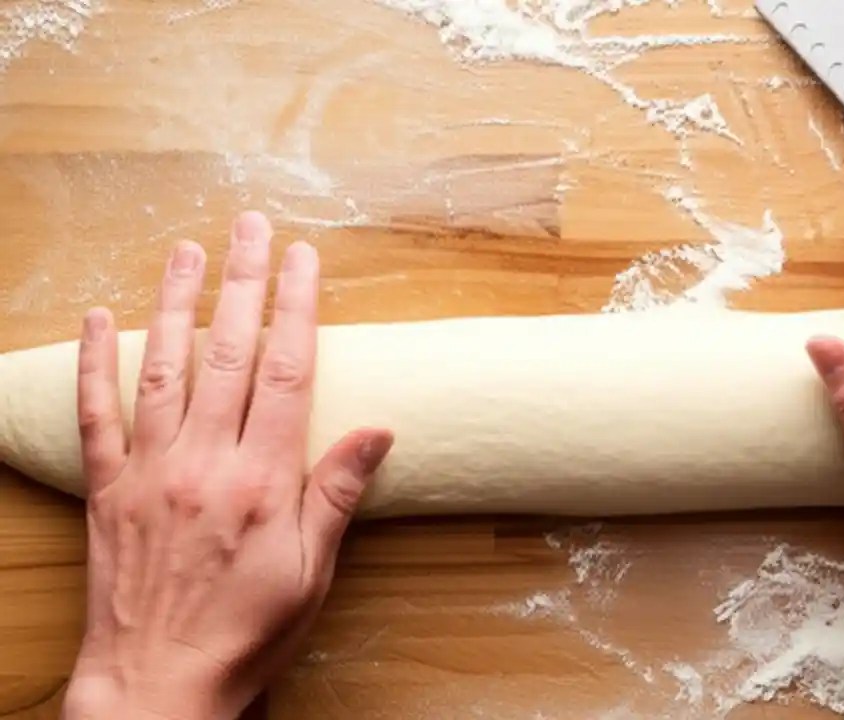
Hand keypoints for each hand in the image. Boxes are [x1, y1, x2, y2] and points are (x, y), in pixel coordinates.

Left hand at [63, 212, 393, 719]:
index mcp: (261, 480)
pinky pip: (95, 416)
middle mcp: (202, 463)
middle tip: (250, 225)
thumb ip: (337, 493)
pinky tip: (97, 319)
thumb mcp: (312, 572)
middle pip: (225, 354)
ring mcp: (148, 472)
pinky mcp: (106, 491)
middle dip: (241, 282)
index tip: (303, 259)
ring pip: (161, 369)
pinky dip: (94, 364)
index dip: (295, 308)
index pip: (284, 372)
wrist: (157, 688)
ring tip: (185, 249)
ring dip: (174, 303)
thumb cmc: (246, 634)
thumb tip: (378, 428)